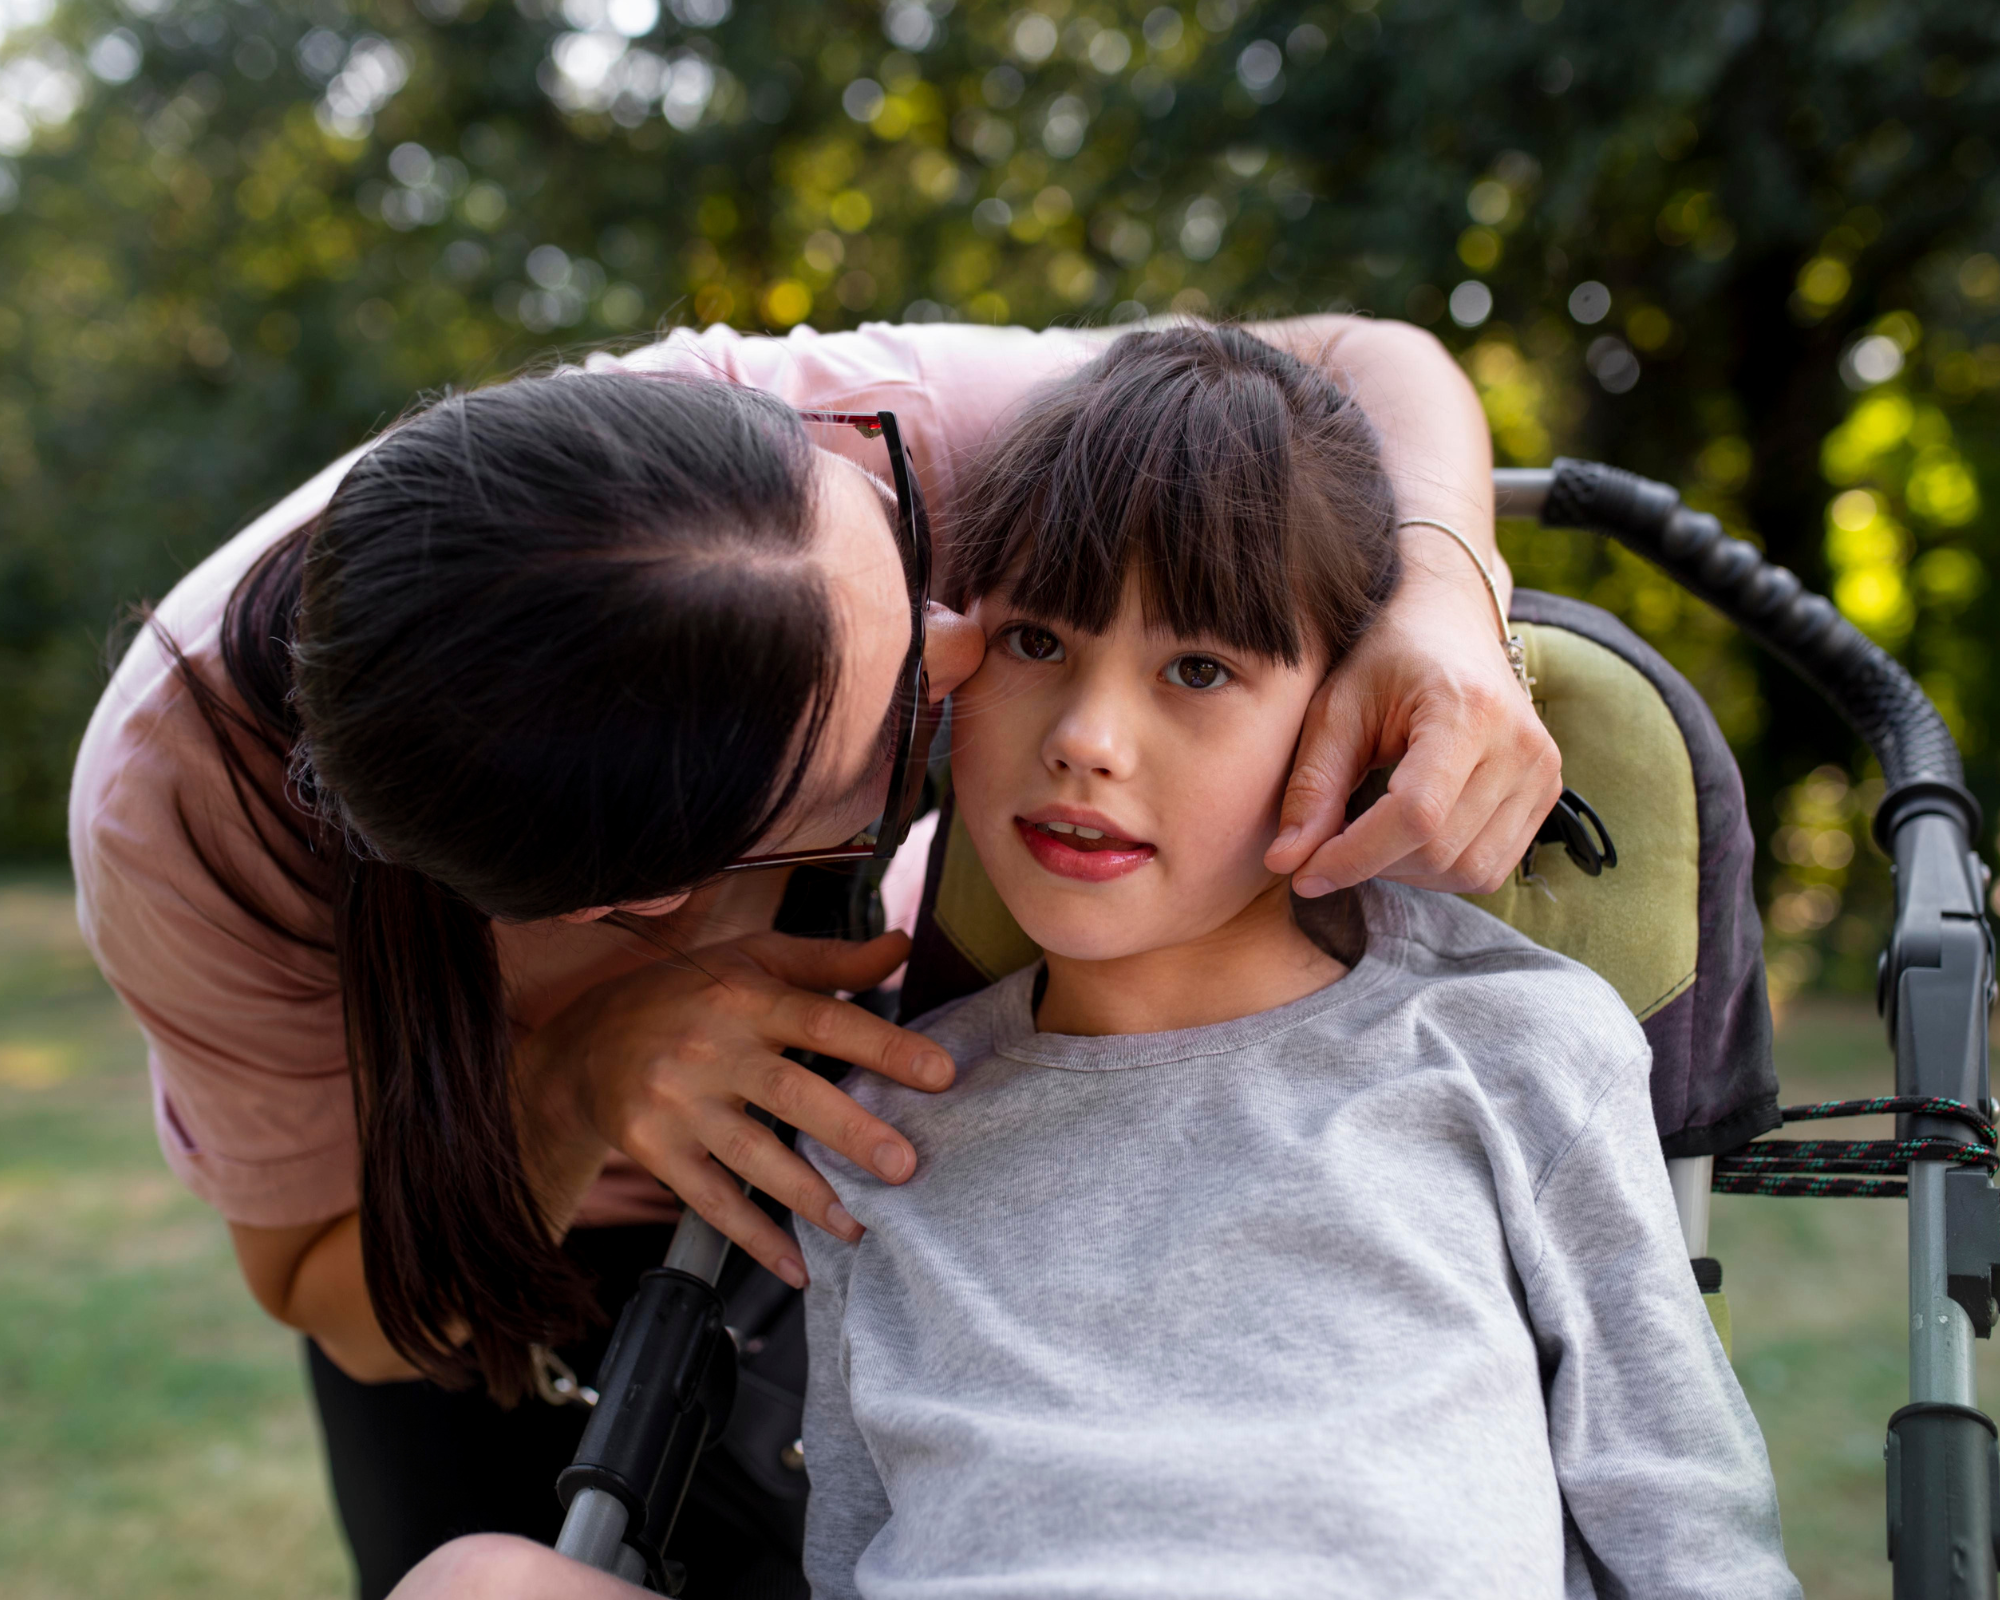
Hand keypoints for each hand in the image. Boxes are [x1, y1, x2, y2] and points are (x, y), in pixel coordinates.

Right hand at [519, 930, 953, 1287]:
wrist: (584, 1040)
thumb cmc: (688, 994)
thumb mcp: (752, 959)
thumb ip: (831, 962)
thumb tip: (905, 946)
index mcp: (745, 996)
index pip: (822, 1019)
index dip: (882, 1046)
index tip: (940, 1074)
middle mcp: (710, 1047)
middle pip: (789, 1092)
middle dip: (849, 1130)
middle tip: (904, 1166)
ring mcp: (676, 1102)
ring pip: (751, 1155)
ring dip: (809, 1195)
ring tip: (861, 1225)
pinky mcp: (652, 1147)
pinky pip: (709, 1199)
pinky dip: (753, 1236)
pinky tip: (797, 1265)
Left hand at [1264, 533, 1561, 896]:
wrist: (1448, 621)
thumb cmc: (1384, 658)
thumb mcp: (1335, 709)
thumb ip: (1311, 786)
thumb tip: (1285, 863)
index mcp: (1469, 710)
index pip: (1415, 815)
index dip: (1354, 856)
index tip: (1303, 874)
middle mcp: (1521, 744)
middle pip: (1440, 849)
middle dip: (1372, 864)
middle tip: (1324, 848)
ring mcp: (1542, 771)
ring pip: (1469, 870)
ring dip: (1405, 872)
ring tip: (1367, 836)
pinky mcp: (1546, 793)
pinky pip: (1492, 867)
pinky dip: (1440, 869)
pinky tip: (1406, 837)